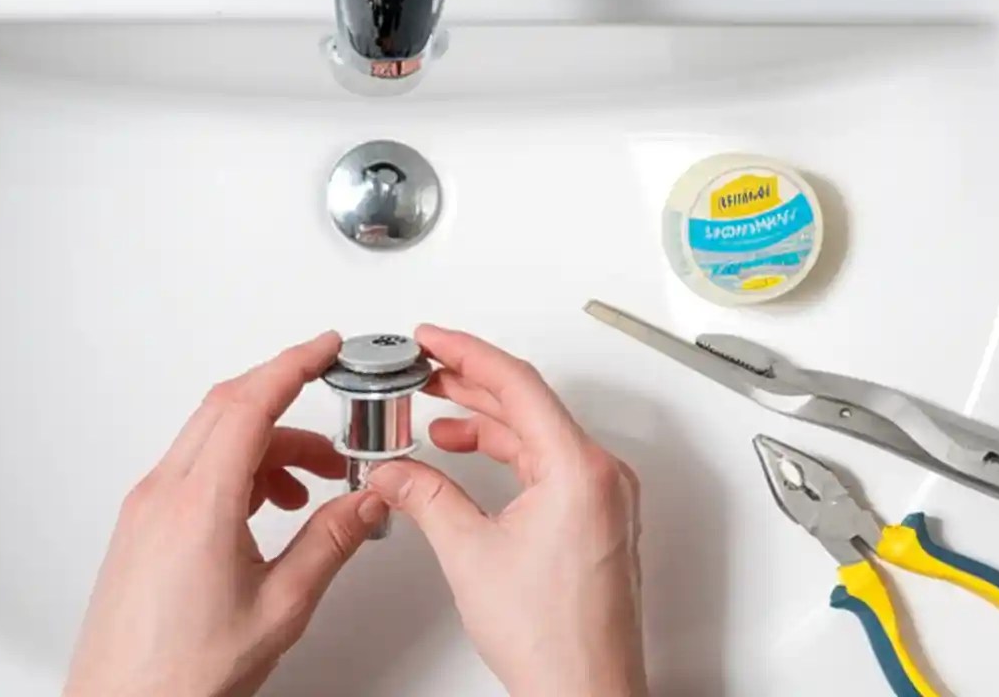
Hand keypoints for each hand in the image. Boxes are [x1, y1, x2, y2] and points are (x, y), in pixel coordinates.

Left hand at [64, 331, 387, 696]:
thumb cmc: (179, 675)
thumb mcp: (279, 608)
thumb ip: (329, 544)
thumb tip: (367, 502)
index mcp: (197, 505)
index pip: (248, 404)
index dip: (293, 364)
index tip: (325, 347)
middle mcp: (163, 495)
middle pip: (227, 409)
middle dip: (288, 401)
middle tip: (334, 414)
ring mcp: (147, 508)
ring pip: (213, 439)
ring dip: (268, 445)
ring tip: (315, 482)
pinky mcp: (143, 525)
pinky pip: (197, 469)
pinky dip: (242, 469)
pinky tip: (272, 506)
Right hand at [367, 325, 646, 696]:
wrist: (585, 691)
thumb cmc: (553, 639)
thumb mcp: (470, 554)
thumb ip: (426, 498)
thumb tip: (394, 471)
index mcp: (578, 470)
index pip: (518, 384)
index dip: (467, 353)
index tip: (433, 338)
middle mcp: (602, 475)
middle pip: (530, 403)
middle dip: (472, 383)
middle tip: (427, 367)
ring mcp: (604, 496)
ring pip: (539, 433)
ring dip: (486, 420)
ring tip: (437, 415)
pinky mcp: (597, 517)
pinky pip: (549, 463)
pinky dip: (507, 452)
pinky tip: (470, 456)